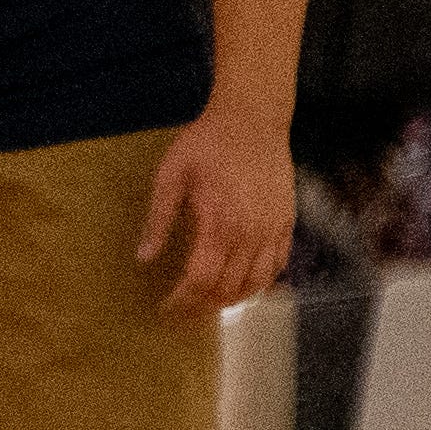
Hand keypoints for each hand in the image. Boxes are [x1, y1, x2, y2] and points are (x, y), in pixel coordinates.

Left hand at [140, 101, 294, 315]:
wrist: (252, 117)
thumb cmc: (207, 143)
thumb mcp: (170, 177)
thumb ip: (158, 220)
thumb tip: (143, 258)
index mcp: (219, 224)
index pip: (201, 281)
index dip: (183, 302)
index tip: (167, 309)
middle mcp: (251, 232)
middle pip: (228, 289)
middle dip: (203, 307)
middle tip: (183, 313)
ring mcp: (273, 227)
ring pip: (257, 282)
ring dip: (233, 300)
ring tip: (210, 305)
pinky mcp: (287, 219)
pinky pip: (279, 263)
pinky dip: (263, 283)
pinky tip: (245, 286)